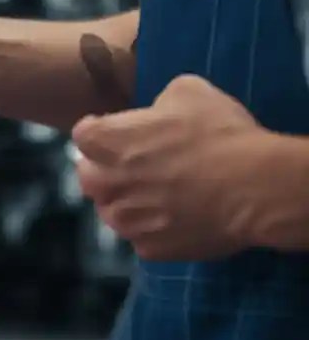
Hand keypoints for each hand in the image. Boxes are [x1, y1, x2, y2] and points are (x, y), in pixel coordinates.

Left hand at [71, 75, 262, 260]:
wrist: (254, 187)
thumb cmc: (219, 133)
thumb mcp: (188, 91)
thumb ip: (158, 102)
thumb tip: (156, 113)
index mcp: (104, 141)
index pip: (84, 135)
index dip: (103, 132)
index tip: (123, 134)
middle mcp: (104, 183)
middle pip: (88, 177)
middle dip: (105, 170)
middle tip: (136, 167)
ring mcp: (125, 220)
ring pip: (113, 212)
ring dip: (128, 203)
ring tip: (160, 196)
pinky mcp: (148, 248)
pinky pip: (142, 238)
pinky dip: (154, 230)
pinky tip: (178, 219)